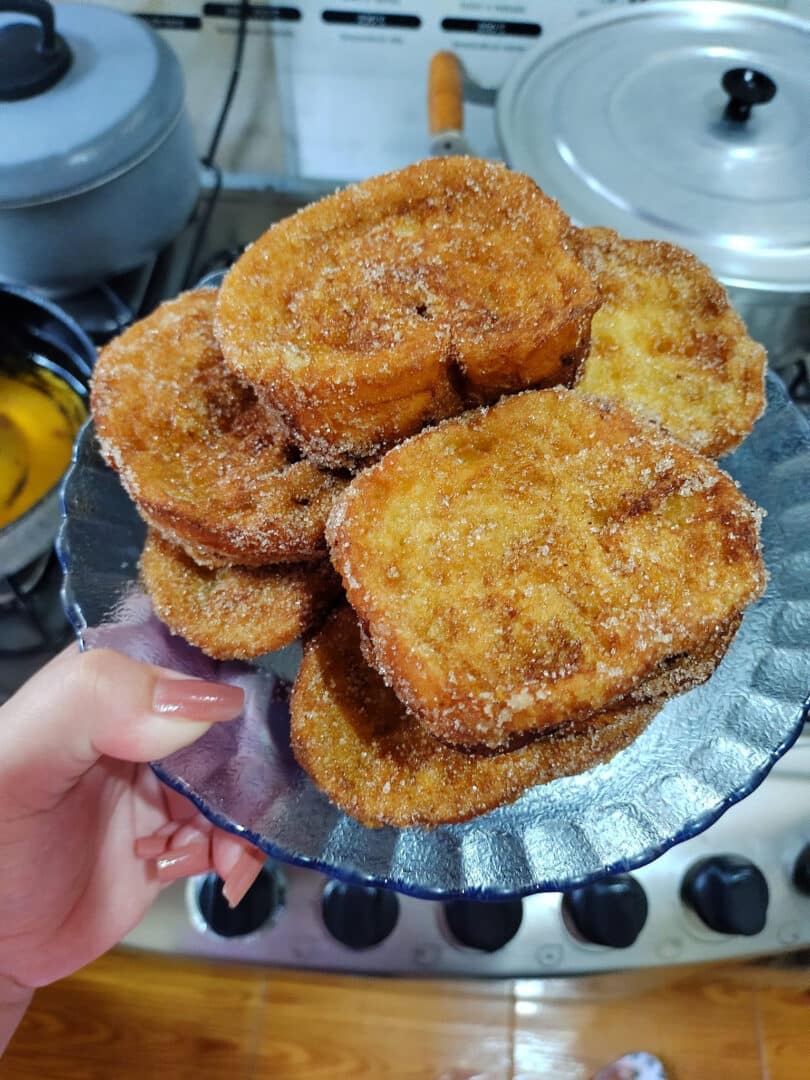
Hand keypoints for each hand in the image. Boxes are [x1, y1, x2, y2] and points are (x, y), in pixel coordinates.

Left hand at [0, 645, 264, 1047]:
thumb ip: (98, 702)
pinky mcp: (176, 840)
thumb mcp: (25, 755)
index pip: (188, 656)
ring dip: (243, 820)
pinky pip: (232, 835)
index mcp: (108, 688)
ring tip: (217, 855)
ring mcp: (164, 786)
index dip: (230, 679)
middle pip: (229, 724)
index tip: (255, 718)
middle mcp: (143, 728)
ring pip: (240, 783)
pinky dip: (234, 855)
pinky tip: (202, 870)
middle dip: (249, 766)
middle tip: (238, 805)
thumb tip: (213, 701)